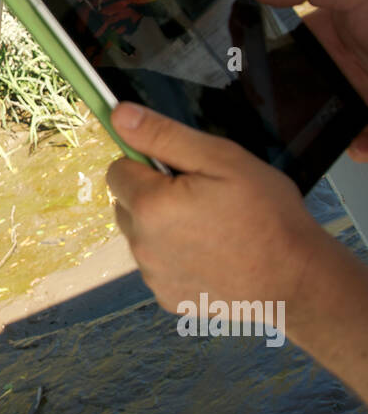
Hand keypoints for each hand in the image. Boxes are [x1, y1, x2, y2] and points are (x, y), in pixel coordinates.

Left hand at [106, 103, 322, 314]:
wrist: (295, 280)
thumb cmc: (266, 215)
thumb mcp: (221, 159)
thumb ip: (164, 136)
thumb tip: (120, 115)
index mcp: (150, 205)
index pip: (118, 171)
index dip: (147, 164)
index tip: (182, 171)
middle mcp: (141, 244)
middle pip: (126, 205)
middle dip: (152, 195)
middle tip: (200, 197)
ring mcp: (153, 275)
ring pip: (141, 236)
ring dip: (161, 227)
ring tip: (209, 227)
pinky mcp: (167, 297)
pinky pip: (157, 266)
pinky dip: (174, 257)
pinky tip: (210, 255)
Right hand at [253, 0, 367, 159]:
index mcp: (330, 34)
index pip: (288, 47)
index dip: (266, 60)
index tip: (247, 74)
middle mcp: (339, 66)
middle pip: (300, 89)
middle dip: (286, 104)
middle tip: (273, 114)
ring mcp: (355, 94)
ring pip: (322, 118)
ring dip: (316, 129)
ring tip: (310, 134)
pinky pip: (356, 139)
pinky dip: (357, 145)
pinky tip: (357, 144)